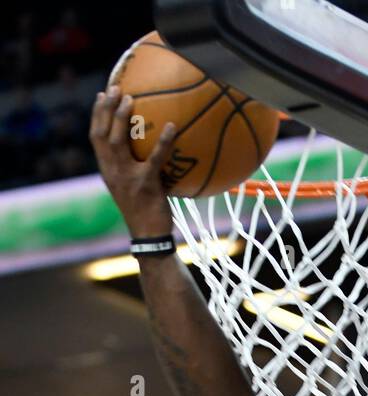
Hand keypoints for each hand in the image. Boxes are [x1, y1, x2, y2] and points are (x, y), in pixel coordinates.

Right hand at [89, 87, 175, 237]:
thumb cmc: (144, 211)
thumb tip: (145, 145)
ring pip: (118, 142)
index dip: (97, 115)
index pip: (95, 138)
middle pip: (102, 135)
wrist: (148, 236)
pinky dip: (164, 141)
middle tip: (115, 88)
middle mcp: (112, 172)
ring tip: (131, 99)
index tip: (102, 95)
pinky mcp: (147, 184)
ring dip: (122, 118)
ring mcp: (127, 177)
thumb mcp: (130, 187)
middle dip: (106, 109)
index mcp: (107, 171)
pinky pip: (155, 158)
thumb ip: (130, 166)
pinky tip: (172, 126)